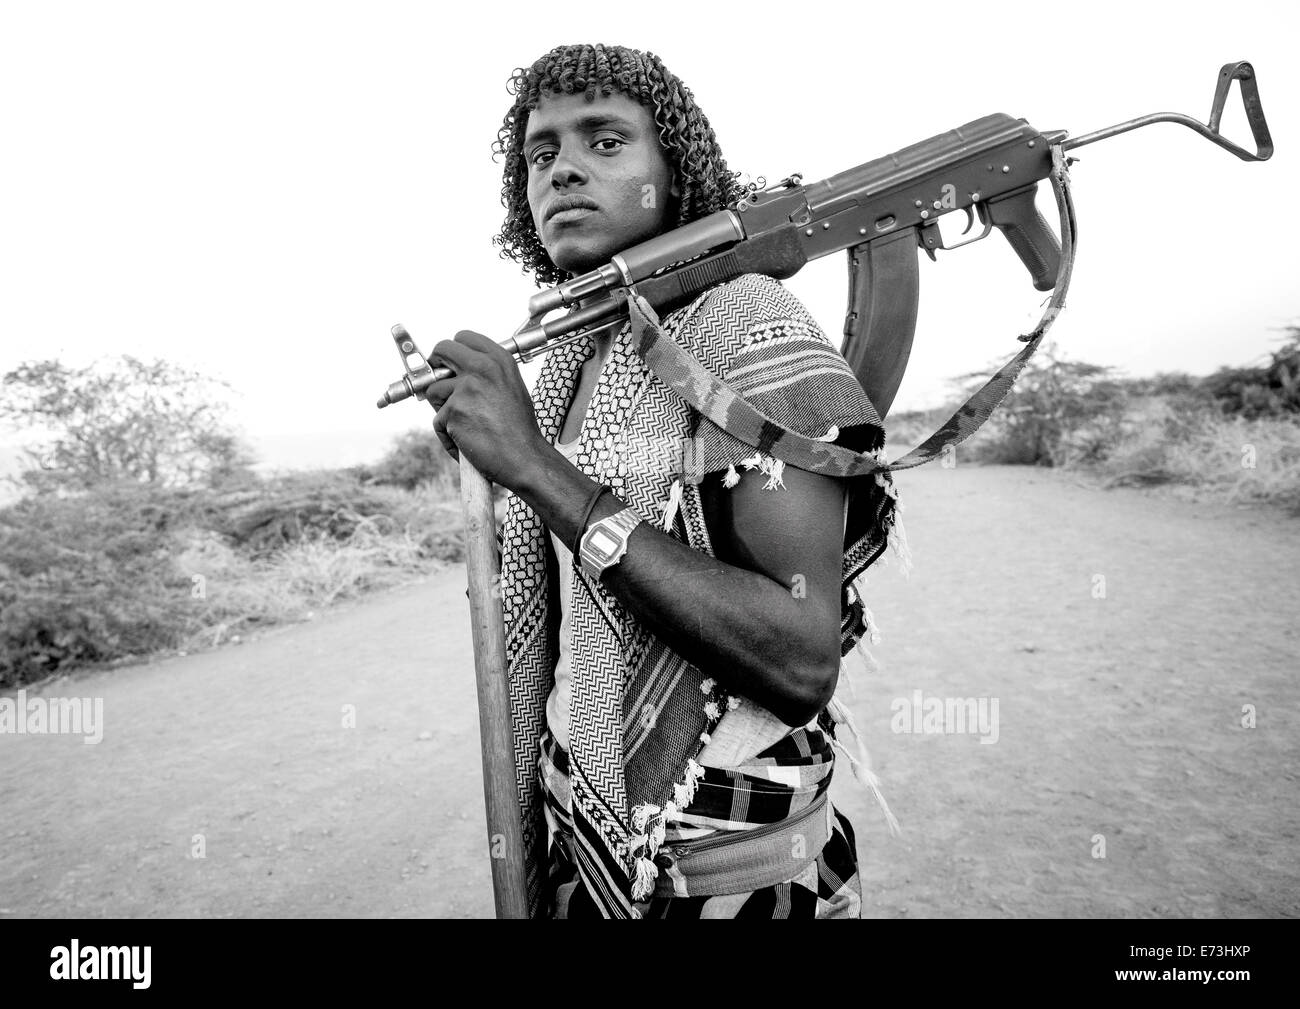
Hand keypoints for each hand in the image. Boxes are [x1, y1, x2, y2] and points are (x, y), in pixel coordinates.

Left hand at [424, 330, 547, 490]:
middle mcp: (483, 368)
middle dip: (434, 366)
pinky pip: (437, 420)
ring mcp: (467, 388)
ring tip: (465, 425)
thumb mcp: (511, 387)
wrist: (524, 457)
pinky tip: (466, 440)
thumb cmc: (519, 429)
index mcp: (500, 359)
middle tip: (437, 382)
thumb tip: (456, 370)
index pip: (464, 337)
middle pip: (442, 349)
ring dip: (442, 408)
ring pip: (433, 390)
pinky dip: (447, 434)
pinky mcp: (454, 410)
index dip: (452, 351)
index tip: (448, 363)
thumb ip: (487, 374)